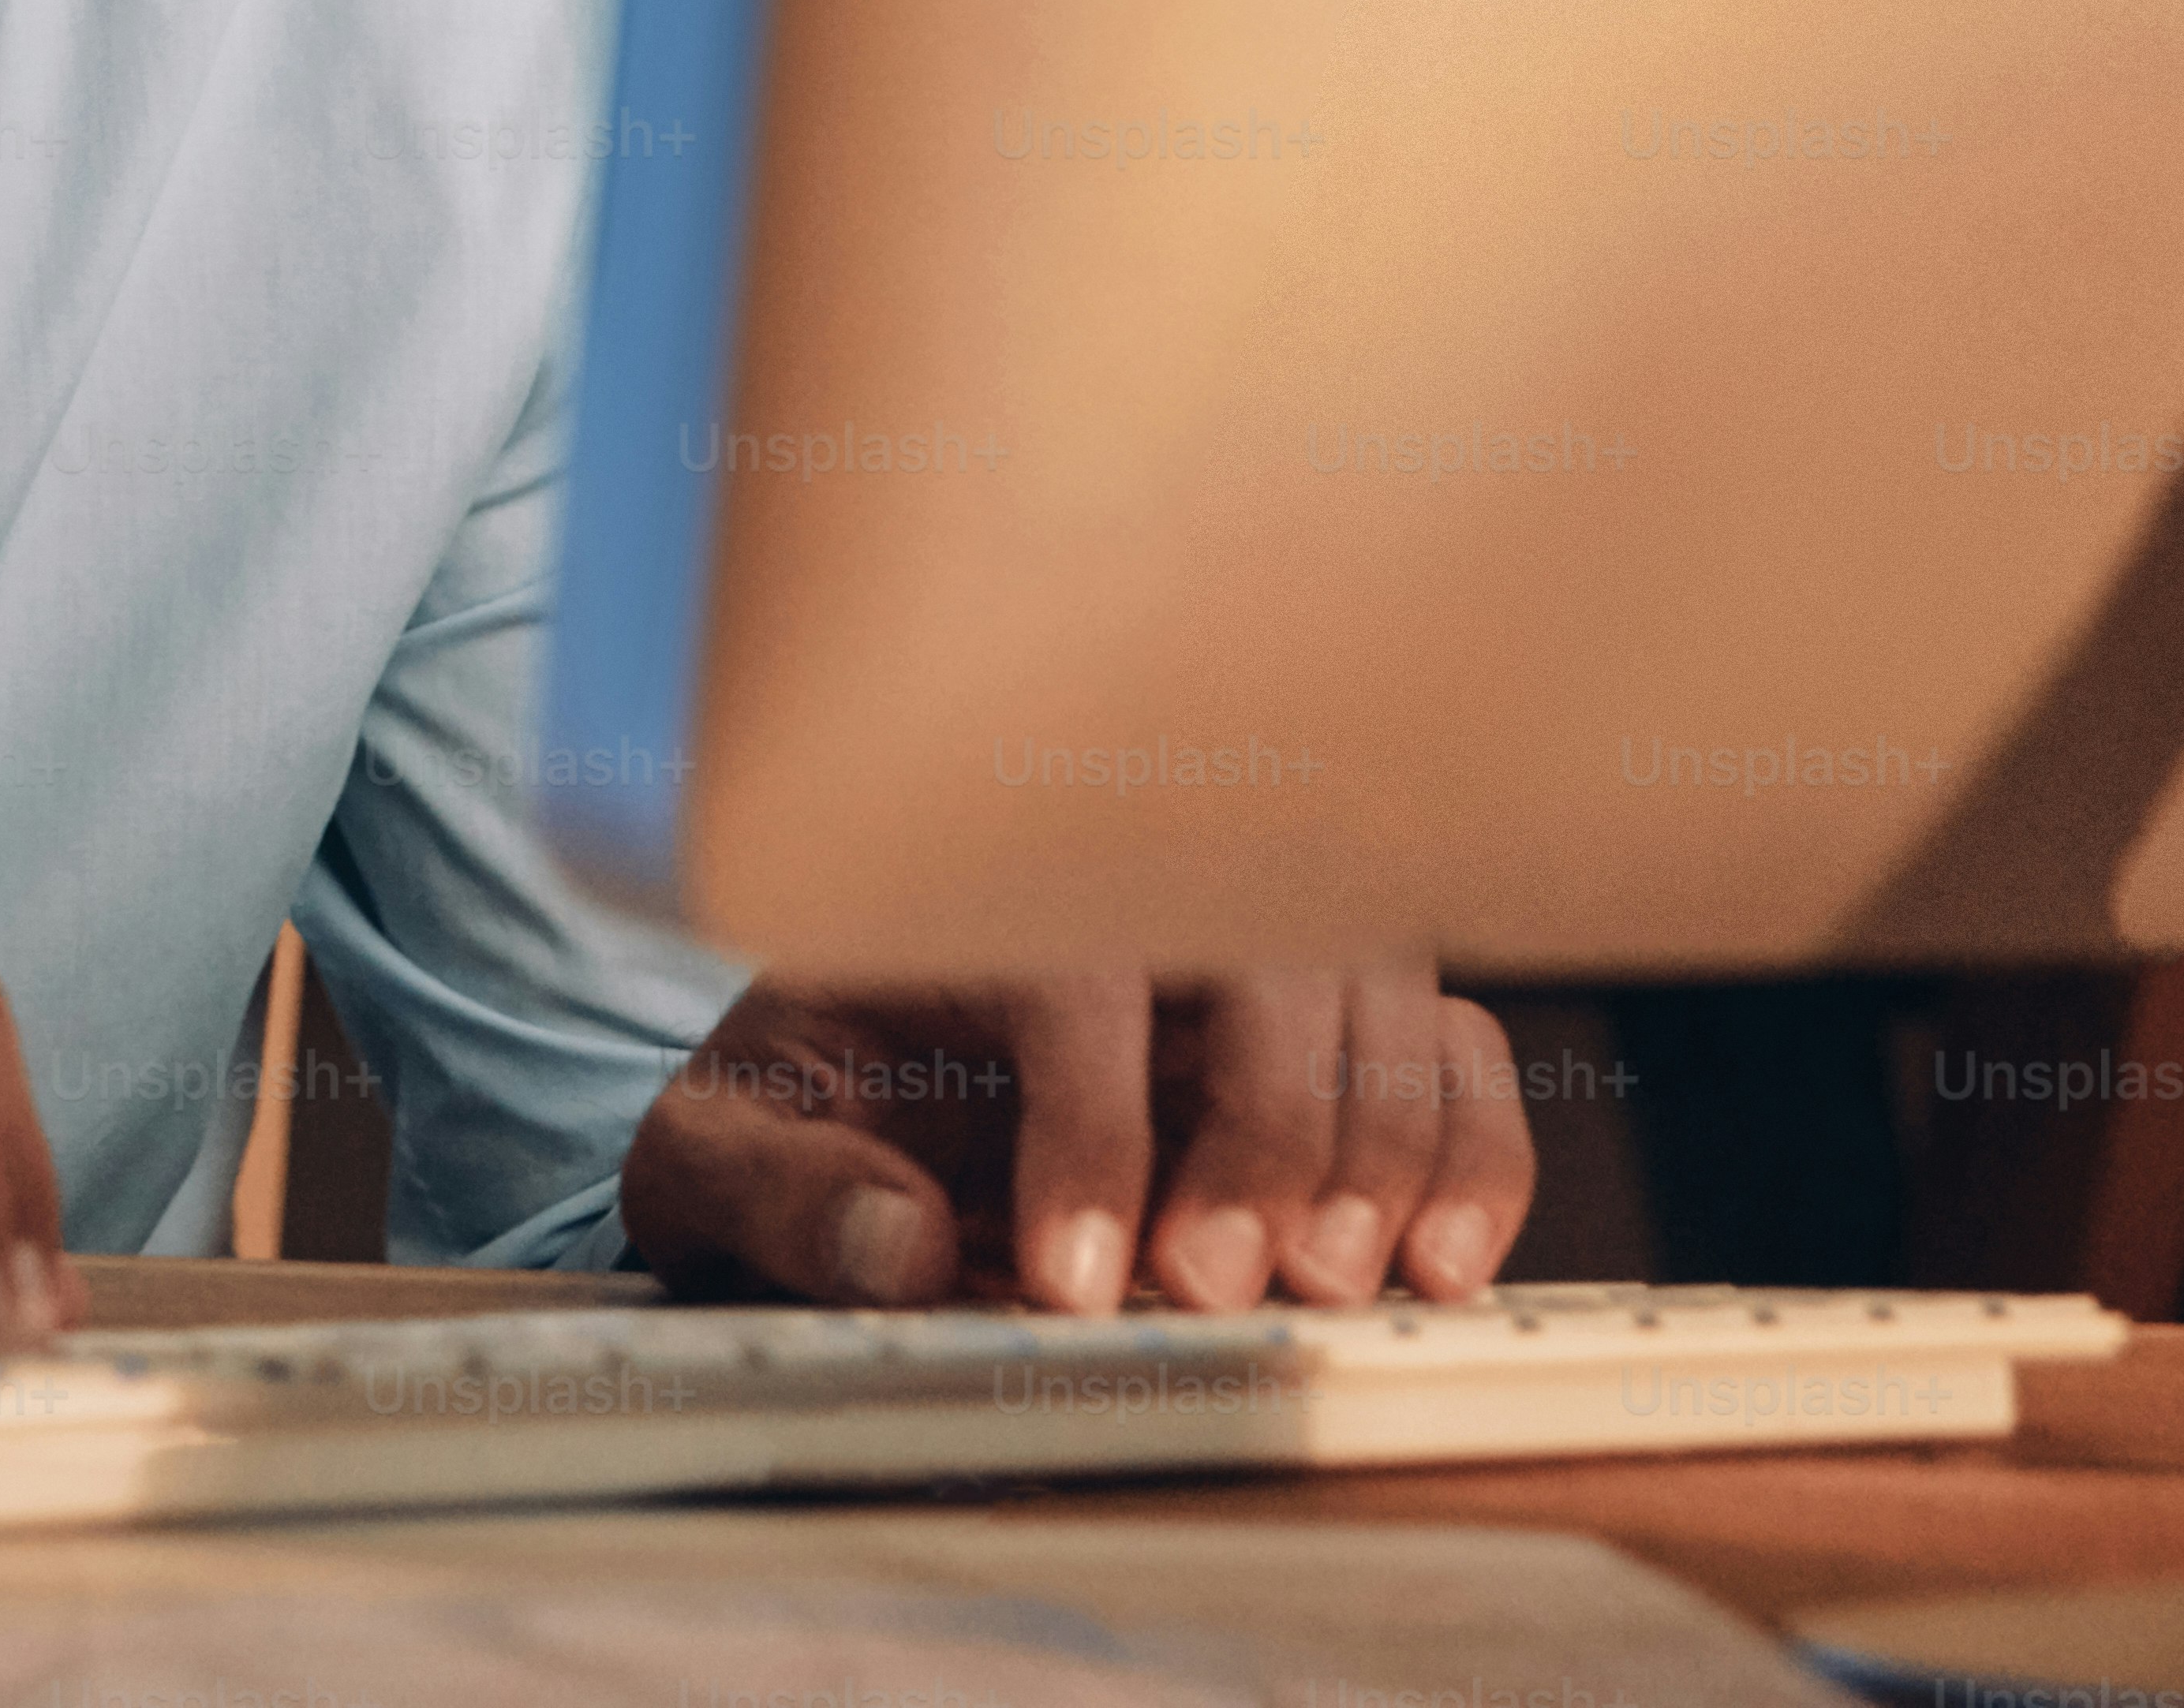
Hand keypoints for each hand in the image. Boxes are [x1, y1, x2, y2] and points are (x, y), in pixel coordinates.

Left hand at [607, 967, 1532, 1313]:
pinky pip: (1446, 1042)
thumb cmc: (777, 1116)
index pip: (1065, 961)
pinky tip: (1442, 1262)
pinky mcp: (1324, 1030)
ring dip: (1383, 1139)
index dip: (1088, 1120)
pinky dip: (1471, 1143)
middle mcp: (1120, 893)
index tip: (1074, 1280)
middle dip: (1261, 1125)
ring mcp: (1236, 956)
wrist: (816, 1117)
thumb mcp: (712, 1152)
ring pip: (1378, 987)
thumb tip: (893, 1245)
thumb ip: (778, 1191)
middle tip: (1215, 1289)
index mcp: (954, 895)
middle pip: (1259, 945)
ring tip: (1329, 1285)